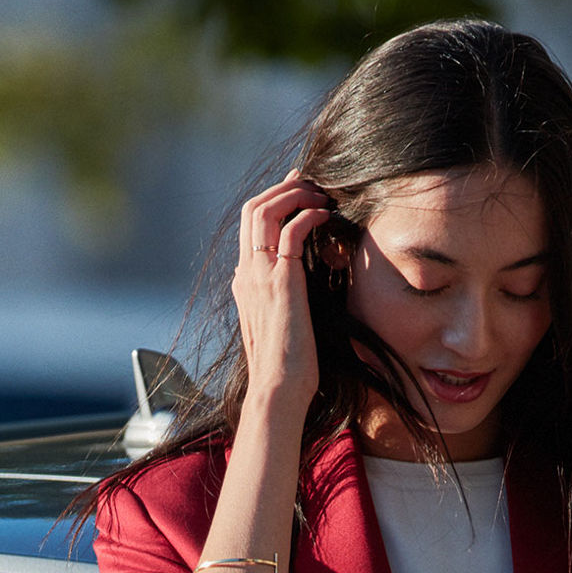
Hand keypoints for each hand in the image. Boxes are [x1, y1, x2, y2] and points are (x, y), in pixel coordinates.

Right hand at [230, 171, 333, 418]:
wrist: (278, 388)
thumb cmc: (287, 365)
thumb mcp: (281, 323)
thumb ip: (282, 297)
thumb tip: (296, 282)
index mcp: (245, 280)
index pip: (250, 225)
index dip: (274, 200)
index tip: (299, 189)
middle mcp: (246, 272)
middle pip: (252, 208)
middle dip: (282, 188)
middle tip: (312, 184)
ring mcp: (259, 275)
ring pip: (264, 210)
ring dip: (294, 194)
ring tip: (321, 196)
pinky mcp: (280, 281)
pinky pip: (291, 231)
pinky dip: (309, 215)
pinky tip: (326, 217)